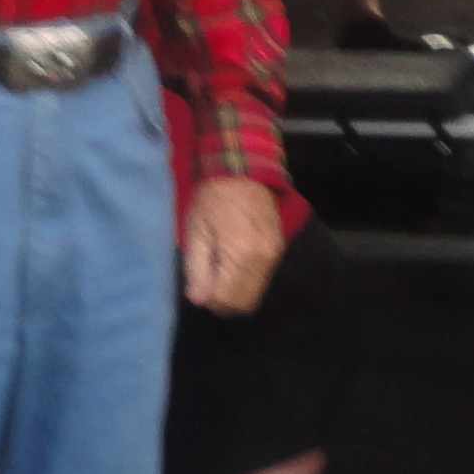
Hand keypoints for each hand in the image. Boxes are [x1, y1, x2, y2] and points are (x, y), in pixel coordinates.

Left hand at [183, 176, 286, 313]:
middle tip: (208, 285)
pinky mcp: (278, 249)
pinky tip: (232, 265)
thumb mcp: (196, 231)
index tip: (199, 287)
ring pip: (255, 294)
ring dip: (235, 294)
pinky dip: (246, 282)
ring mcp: (273, 255)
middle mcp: (262, 259)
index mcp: (240, 254)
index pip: (226, 299)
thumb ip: (197, 268)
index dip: (210, 300)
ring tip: (219, 274)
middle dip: (223, 302)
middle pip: (244, 303)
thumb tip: (198, 300)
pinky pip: (262, 279)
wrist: (242, 170)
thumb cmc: (212, 198)